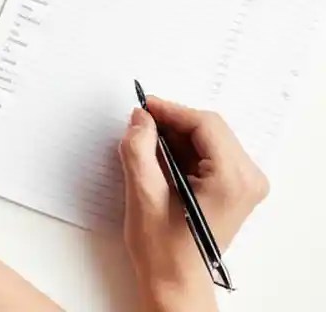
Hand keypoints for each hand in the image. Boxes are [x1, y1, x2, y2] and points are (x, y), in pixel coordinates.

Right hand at [119, 97, 268, 310]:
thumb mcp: (143, 194)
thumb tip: (140, 118)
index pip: (205, 125)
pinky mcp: (236, 189)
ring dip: (177, 136)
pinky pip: (211, 154)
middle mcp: (248, 179)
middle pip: (210, 129)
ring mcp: (246, 184)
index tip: (143, 107)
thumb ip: (139, 149)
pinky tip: (161, 158)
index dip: (171, 110)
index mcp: (232, 179)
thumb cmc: (163, 248)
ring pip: (210, 139)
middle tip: (139, 124)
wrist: (176, 280)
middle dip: (173, 123)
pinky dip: (184, 150)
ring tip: (146, 144)